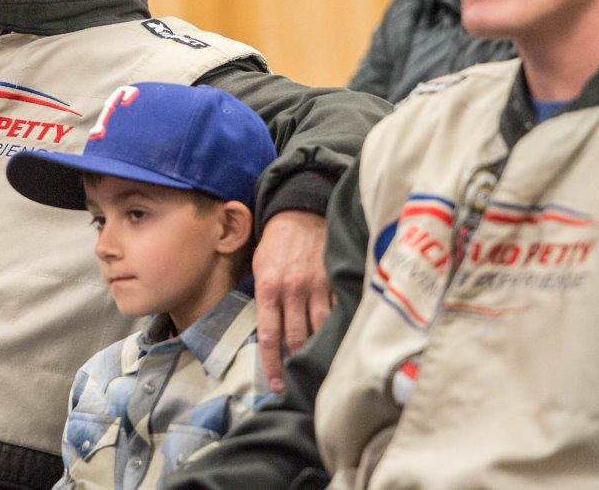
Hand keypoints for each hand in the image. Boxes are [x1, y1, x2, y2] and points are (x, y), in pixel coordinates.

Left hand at [252, 210, 330, 392]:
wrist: (299, 213)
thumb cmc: (275, 245)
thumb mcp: (259, 268)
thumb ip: (264, 299)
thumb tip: (269, 334)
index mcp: (268, 289)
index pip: (270, 336)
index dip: (273, 364)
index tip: (276, 386)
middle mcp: (292, 290)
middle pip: (296, 338)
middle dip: (296, 364)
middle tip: (298, 385)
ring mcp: (316, 286)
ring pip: (319, 329)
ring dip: (318, 351)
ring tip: (319, 370)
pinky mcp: (334, 280)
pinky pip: (337, 311)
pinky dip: (337, 329)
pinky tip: (339, 344)